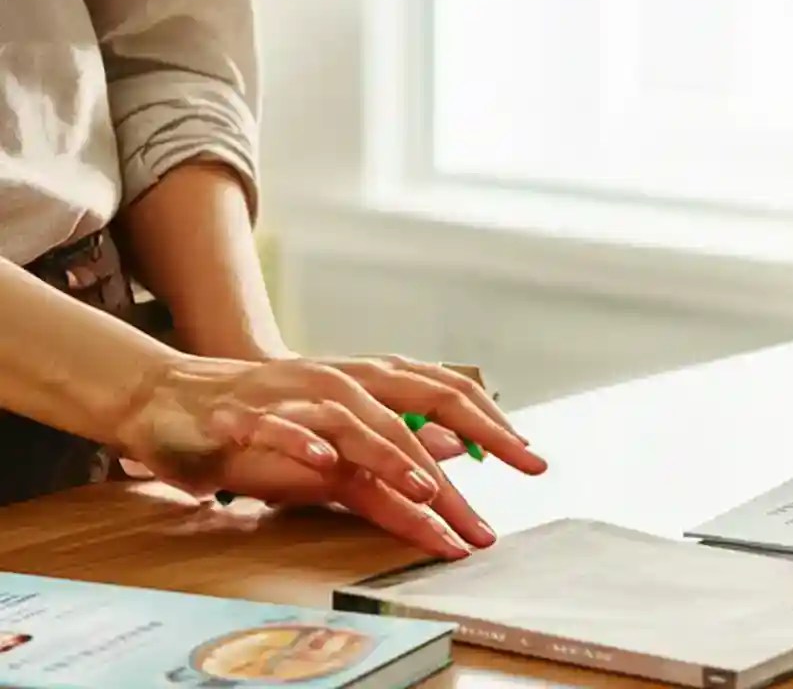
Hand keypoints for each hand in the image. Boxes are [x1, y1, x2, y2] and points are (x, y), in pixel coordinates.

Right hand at [112, 353, 545, 557]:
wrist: (183, 399)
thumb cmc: (280, 417)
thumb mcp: (350, 433)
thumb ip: (403, 443)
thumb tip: (460, 450)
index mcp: (375, 381)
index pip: (449, 393)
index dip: (494, 424)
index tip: (533, 458)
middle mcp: (348, 380)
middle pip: (424, 397)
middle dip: (478, 432)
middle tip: (521, 466)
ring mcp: (300, 394)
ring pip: (359, 418)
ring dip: (395, 452)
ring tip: (429, 488)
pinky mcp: (248, 415)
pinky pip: (279, 429)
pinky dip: (301, 443)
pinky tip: (324, 462)